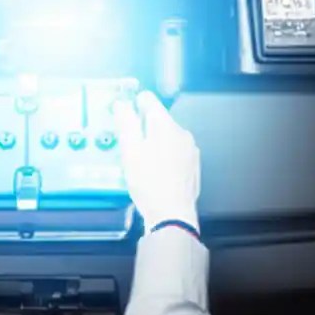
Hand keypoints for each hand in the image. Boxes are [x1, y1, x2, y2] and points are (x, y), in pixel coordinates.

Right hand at [113, 91, 200, 231]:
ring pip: (167, 137)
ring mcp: (190, 149)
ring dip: (154, 143)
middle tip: (130, 148)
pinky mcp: (193, 165)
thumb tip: (122, 103)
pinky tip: (156, 173)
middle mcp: (181, 132)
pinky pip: (175, 152)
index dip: (133, 104)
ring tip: (142, 164)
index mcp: (165, 125)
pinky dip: (164, 157)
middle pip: (158, 119)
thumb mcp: (130, 150)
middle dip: (143, 128)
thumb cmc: (149, 183)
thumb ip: (126, 122)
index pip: (148, 99)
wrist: (172, 215)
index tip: (124, 115)